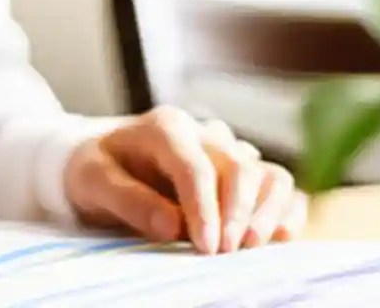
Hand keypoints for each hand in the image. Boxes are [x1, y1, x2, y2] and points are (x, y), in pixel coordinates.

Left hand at [64, 107, 307, 254]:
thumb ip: (128, 200)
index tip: (205, 246)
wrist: (104, 163)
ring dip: (267, 211)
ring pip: (267, 173)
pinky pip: (279, 186)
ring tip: (251, 246)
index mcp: (166, 127)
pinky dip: (286, 210)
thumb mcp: (93, 181)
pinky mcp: (244, 173)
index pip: (194, 166)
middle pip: (238, 166)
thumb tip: (172, 226)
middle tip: (224, 252)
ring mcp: (228, 152)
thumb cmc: (96, 170)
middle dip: (236, 212)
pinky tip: (279, 237)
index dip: (203, 208)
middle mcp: (204, 134)